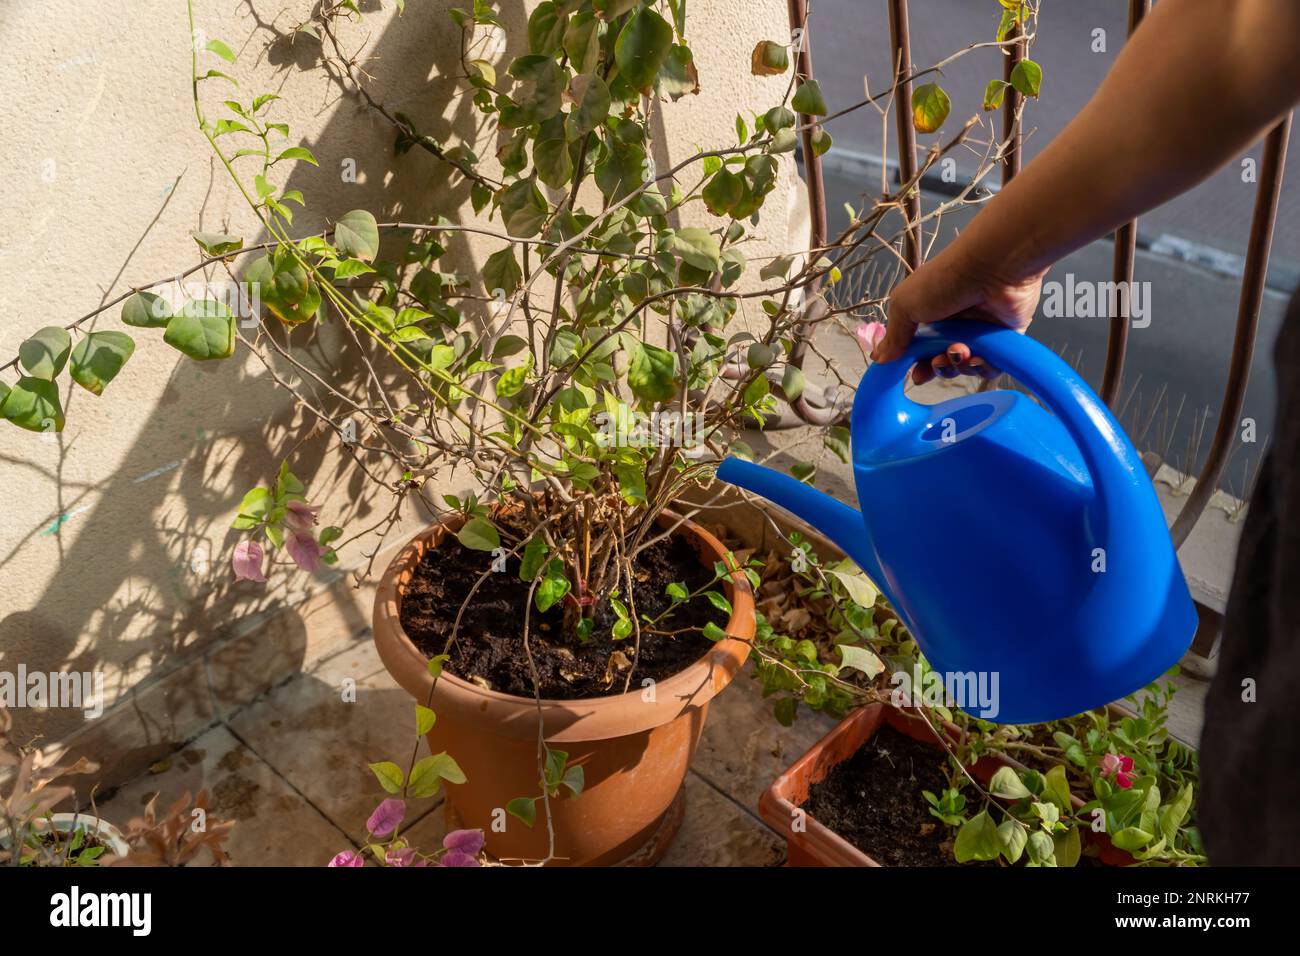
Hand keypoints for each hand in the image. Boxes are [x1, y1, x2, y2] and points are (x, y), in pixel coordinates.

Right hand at [872, 252, 1045, 385]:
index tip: (916, 375)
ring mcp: (979, 333)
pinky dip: (981, 368)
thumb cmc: (944, 281)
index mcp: (929, 317)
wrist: (991, 269)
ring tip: (960, 350)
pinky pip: (990, 367)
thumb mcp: (905, 306)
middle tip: (938, 360)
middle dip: (938, 367)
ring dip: (958, 365)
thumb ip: (893, 336)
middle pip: (942, 362)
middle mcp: (954, 326)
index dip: (918, 365)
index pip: (920, 350)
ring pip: (965, 367)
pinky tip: (977, 357)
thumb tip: (878, 359)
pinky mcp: (1002, 340)